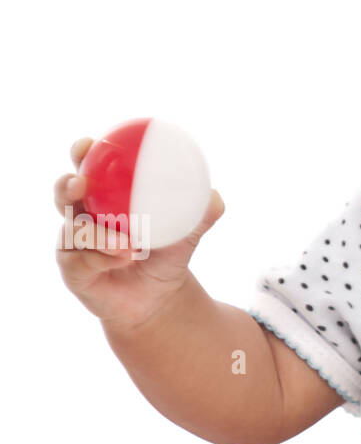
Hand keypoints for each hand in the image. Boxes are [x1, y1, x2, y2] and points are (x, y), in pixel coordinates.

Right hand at [54, 136, 225, 332]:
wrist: (159, 299)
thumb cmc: (166, 256)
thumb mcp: (187, 234)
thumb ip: (201, 214)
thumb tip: (215, 197)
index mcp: (103, 197)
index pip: (86, 168)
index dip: (82, 152)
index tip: (89, 143)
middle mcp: (82, 216)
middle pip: (63, 192)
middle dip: (68, 184)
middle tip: (83, 183)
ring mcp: (73, 245)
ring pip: (74, 231)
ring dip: (99, 234)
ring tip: (128, 243)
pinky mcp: (73, 271)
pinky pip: (81, 261)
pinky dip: (104, 258)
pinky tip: (124, 258)